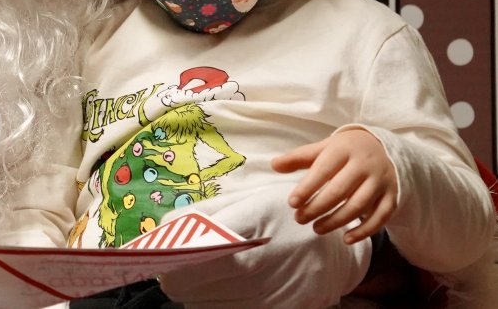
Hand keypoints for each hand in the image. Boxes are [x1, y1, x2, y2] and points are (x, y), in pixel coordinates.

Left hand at [157, 184, 370, 307]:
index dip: (165, 254)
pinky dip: (212, 302)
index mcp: (247, 227)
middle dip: (173, 272)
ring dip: (192, 288)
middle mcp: (253, 265)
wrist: (336, 249)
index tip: (160, 251)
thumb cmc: (286, 216)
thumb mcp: (251, 199)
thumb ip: (205, 212)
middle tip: (178, 261)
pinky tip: (222, 285)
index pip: (186, 250)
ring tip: (205, 270)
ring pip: (198, 302)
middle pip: (184, 283)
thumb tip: (164, 228)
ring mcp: (262, 294)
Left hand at [271, 128, 396, 244]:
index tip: (292, 203)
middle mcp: (365, 164)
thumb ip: (299, 157)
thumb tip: (274, 164)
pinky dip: (364, 231)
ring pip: (358, 206)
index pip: (324, 169)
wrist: (385, 148)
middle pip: (340, 190)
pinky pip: (380, 217)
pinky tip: (346, 239)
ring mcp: (380, 181)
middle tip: (300, 219)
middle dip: (317, 207)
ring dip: (336, 221)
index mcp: (345, 149)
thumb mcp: (324, 148)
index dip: (307, 187)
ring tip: (316, 228)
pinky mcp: (391, 196)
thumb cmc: (346, 151)